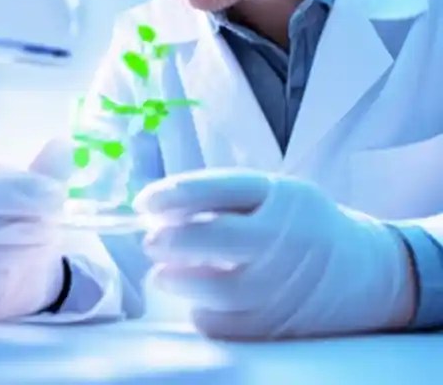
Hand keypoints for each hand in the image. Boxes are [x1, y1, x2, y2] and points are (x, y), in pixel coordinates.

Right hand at [0, 139, 75, 320]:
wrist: (10, 268)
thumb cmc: (14, 219)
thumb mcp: (32, 192)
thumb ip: (45, 172)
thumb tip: (64, 146)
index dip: (10, 189)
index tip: (52, 192)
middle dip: (16, 222)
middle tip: (53, 221)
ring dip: (17, 248)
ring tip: (45, 241)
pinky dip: (8, 273)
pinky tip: (26, 263)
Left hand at [135, 169, 415, 339]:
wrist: (367, 273)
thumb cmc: (299, 227)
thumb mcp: (272, 195)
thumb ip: (219, 198)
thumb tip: (156, 211)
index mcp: (282, 196)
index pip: (221, 189)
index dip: (174, 194)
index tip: (144, 203)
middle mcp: (287, 238)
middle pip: (219, 238)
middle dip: (173, 240)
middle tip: (151, 242)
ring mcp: (286, 284)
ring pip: (220, 288)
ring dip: (180, 281)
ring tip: (162, 275)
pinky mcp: (282, 323)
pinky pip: (229, 324)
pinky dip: (202, 313)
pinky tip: (196, 302)